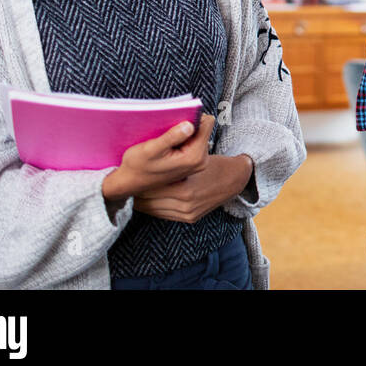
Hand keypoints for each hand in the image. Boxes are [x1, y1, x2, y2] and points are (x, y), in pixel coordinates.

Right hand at [103, 113, 213, 202]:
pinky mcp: (192, 162)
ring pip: (197, 134)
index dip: (193, 116)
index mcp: (194, 156)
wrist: (130, 183)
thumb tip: (190, 124)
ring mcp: (198, 162)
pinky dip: (180, 139)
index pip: (207, 123)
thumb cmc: (137, 166)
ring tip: (165, 140)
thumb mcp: (151, 150)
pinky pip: (192, 141)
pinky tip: (166, 145)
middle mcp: (201, 160)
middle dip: (187, 125)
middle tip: (167, 132)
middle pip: (203, 128)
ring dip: (183, 132)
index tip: (177, 120)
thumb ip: (171, 137)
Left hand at [132, 153, 253, 223]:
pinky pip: (162, 215)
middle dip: (139, 191)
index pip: (151, 188)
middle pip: (149, 201)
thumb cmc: (212, 163)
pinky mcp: (189, 219)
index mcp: (185, 188)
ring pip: (153, 210)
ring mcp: (187, 213)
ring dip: (143, 200)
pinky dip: (153, 207)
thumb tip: (152, 146)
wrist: (235, 179)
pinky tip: (148, 199)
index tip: (130, 174)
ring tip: (135, 190)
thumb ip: (176, 153)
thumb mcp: (196, 155)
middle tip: (130, 182)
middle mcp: (185, 204)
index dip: (139, 181)